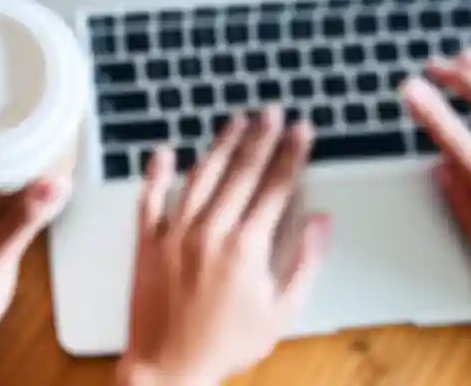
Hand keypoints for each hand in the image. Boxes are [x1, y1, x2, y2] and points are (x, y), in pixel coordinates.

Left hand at [118, 108, 330, 385]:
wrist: (169, 370)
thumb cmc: (227, 345)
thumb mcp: (282, 311)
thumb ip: (305, 262)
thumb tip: (322, 222)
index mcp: (247, 247)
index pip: (276, 187)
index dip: (292, 153)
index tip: (302, 129)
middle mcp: (210, 232)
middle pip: (241, 171)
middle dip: (261, 137)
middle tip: (272, 111)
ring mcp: (175, 234)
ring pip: (200, 175)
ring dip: (220, 144)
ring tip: (236, 121)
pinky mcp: (148, 244)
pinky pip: (149, 200)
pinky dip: (156, 174)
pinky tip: (163, 152)